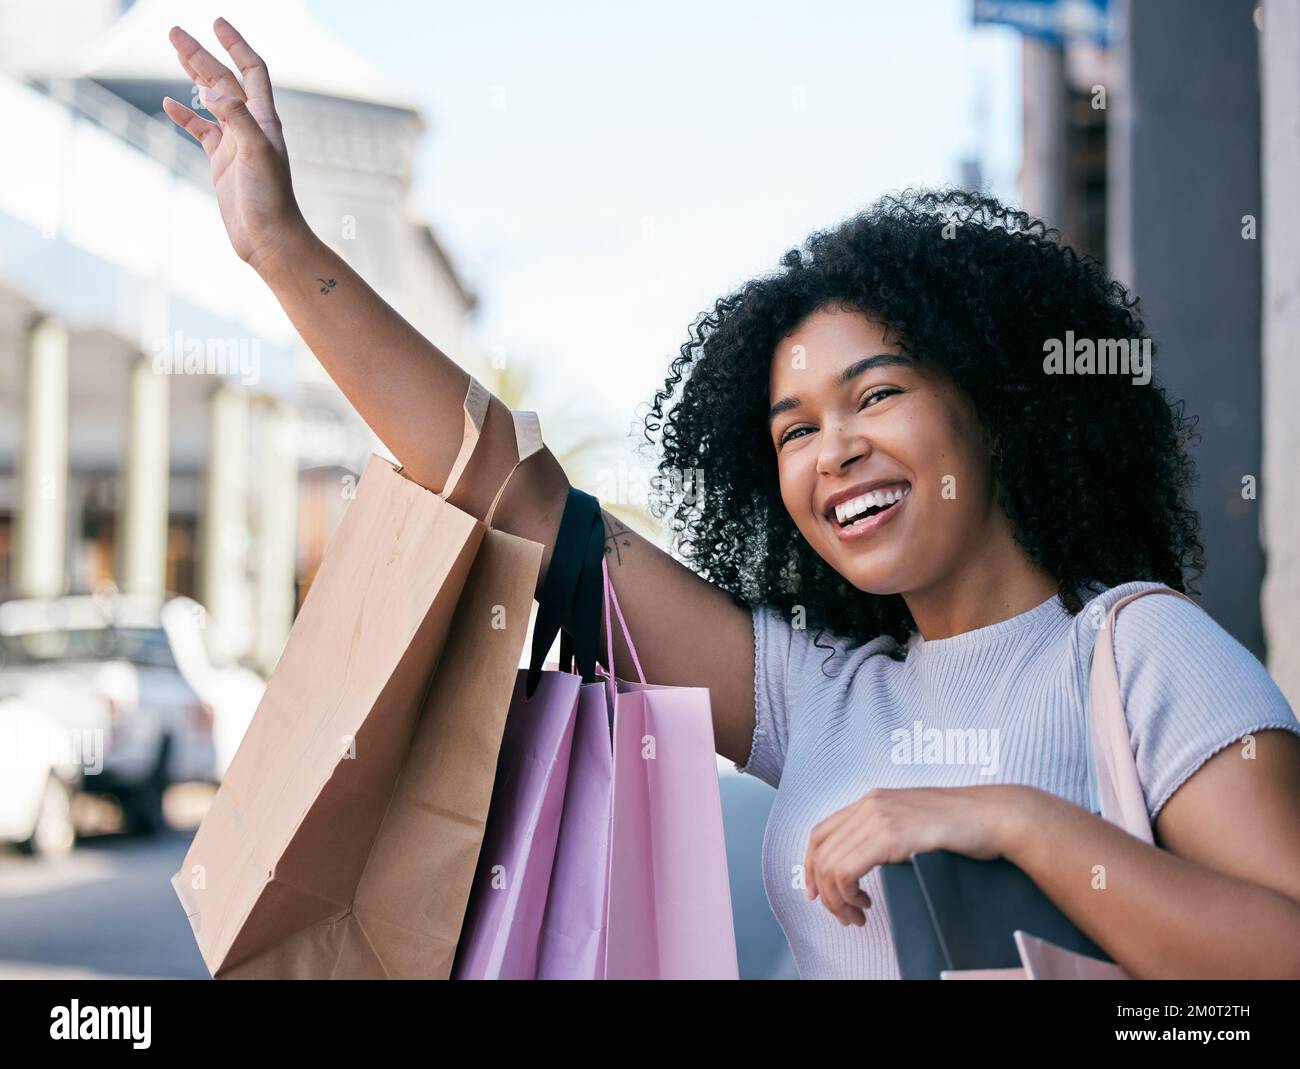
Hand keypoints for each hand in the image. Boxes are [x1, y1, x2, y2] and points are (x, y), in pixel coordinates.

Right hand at [161, 18, 307, 271]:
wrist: (269, 240)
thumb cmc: (270, 201)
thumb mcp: (255, 155)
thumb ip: (236, 120)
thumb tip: (212, 91)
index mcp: (264, 121)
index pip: (252, 71)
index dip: (236, 45)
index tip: (217, 22)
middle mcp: (251, 128)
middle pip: (224, 80)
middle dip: (201, 55)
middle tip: (173, 31)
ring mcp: (235, 144)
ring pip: (212, 101)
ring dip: (194, 76)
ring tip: (174, 52)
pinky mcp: (222, 163)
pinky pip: (202, 131)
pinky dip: (185, 116)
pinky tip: (169, 104)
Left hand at [803, 783, 1037, 925]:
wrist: (994, 815)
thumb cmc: (962, 825)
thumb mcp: (912, 822)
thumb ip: (886, 833)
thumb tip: (866, 858)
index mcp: (871, 800)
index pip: (820, 832)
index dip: (810, 865)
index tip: (817, 893)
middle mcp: (869, 805)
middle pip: (820, 851)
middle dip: (824, 890)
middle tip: (843, 914)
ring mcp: (878, 817)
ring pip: (830, 865)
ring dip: (837, 899)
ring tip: (857, 915)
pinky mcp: (891, 835)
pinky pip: (847, 869)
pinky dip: (847, 894)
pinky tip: (866, 904)